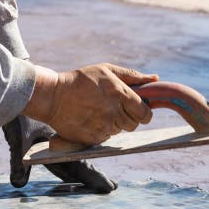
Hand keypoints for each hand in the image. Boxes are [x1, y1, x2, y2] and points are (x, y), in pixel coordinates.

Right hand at [23, 63, 157, 144]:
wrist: (53, 96)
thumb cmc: (82, 80)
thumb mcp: (106, 70)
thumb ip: (132, 76)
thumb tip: (155, 79)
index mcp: (120, 94)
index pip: (145, 114)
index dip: (143, 113)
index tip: (137, 110)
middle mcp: (113, 112)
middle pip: (133, 124)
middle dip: (127, 118)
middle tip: (113, 108)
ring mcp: (103, 126)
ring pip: (119, 131)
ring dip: (113, 123)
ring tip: (98, 111)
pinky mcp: (93, 138)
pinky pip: (106, 138)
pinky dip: (101, 130)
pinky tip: (90, 119)